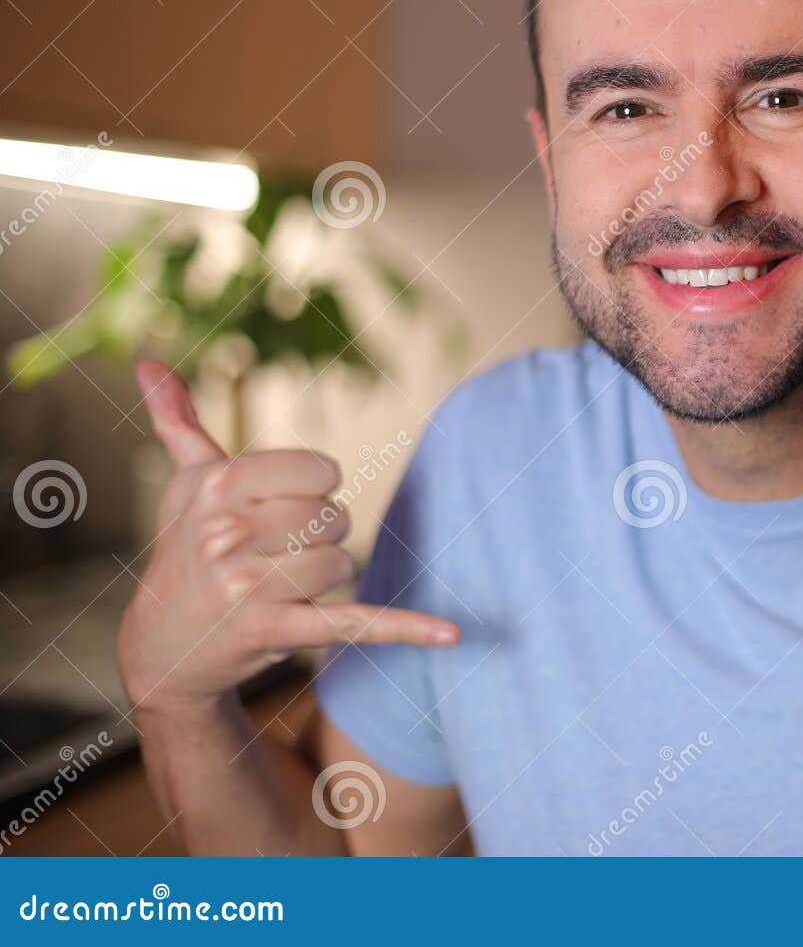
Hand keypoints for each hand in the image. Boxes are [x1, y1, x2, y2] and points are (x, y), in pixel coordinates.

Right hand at [116, 361, 458, 713]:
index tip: (280, 507)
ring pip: (343, 563)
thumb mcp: (184, 486)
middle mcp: (227, 533)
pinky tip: (452, 632)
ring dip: (324, 576)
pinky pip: (356, 622)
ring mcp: (249, 587)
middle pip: (334, 517)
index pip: (321, 470)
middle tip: (273, 554)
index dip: (314, 489)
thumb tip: (146, 361)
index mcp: (215, 486)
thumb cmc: (187, 550)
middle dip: (318, 535)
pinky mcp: (276, 632)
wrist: (164, 646)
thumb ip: (179, 423)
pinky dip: (407, 629)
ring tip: (279, 585)